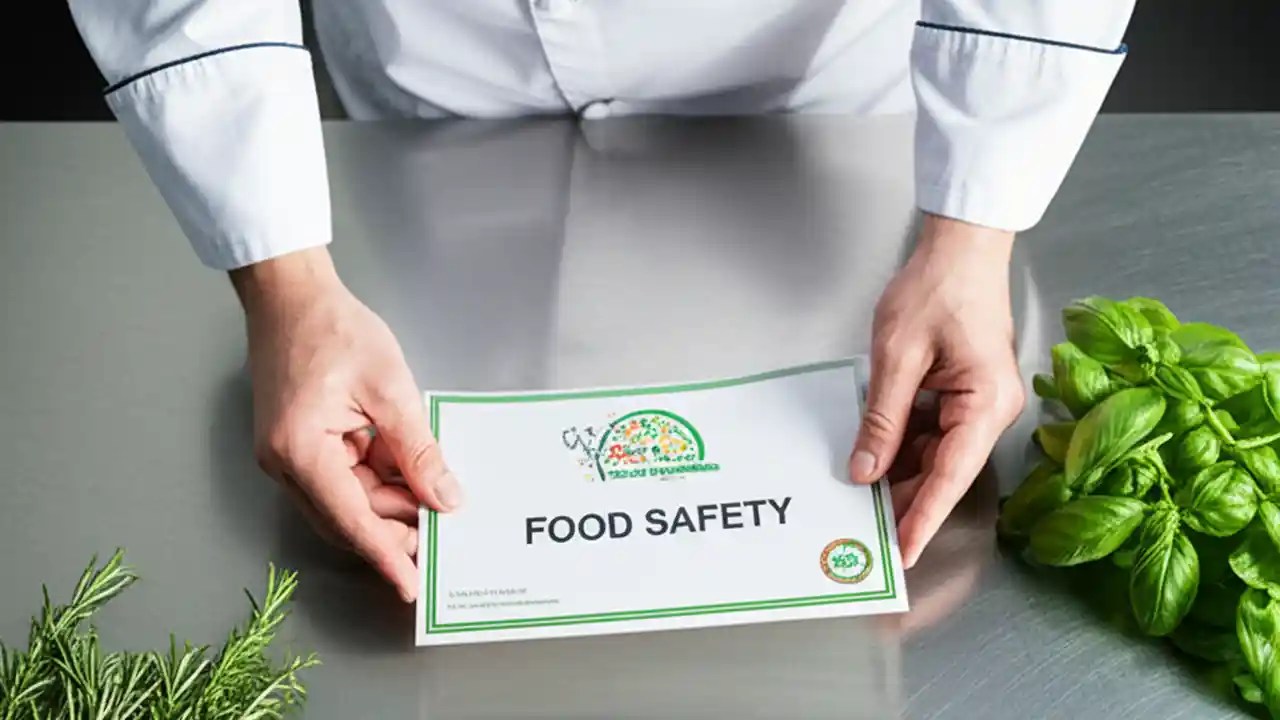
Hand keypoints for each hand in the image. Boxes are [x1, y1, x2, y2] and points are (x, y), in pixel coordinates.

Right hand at [231, 248, 460, 600]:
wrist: (291, 294)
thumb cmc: (335, 330)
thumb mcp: (391, 390)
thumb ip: (418, 450)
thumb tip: (445, 498)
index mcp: (300, 451)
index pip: (351, 520)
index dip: (386, 555)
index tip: (411, 586)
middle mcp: (284, 463)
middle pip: (347, 515)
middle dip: (394, 526)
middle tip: (442, 532)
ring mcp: (286, 454)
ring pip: (345, 498)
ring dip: (387, 501)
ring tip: (433, 496)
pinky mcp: (296, 443)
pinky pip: (338, 476)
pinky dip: (373, 479)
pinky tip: (407, 472)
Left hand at [849, 215, 1023, 567]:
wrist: (960, 248)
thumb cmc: (938, 287)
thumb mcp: (898, 356)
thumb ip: (883, 418)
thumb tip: (866, 469)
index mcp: (985, 402)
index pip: (950, 475)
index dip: (924, 517)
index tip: (901, 550)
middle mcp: (991, 410)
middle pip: (944, 471)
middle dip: (907, 502)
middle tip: (865, 531)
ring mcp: (980, 405)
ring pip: (937, 456)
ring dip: (903, 476)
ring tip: (862, 502)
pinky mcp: (965, 397)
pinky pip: (934, 435)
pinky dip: (906, 449)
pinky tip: (875, 460)